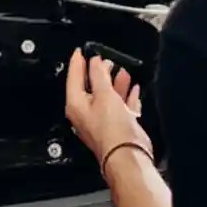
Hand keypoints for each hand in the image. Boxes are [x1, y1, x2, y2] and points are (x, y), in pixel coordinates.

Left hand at [65, 49, 151, 164]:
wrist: (129, 155)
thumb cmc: (112, 130)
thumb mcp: (104, 95)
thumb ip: (99, 76)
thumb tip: (95, 62)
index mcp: (77, 104)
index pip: (73, 77)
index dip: (78, 62)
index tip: (81, 50)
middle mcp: (87, 113)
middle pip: (90, 86)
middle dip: (99, 72)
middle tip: (104, 58)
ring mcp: (103, 120)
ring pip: (107, 96)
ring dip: (115, 82)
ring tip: (122, 69)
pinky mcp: (118, 126)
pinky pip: (121, 107)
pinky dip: (126, 97)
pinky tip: (133, 89)